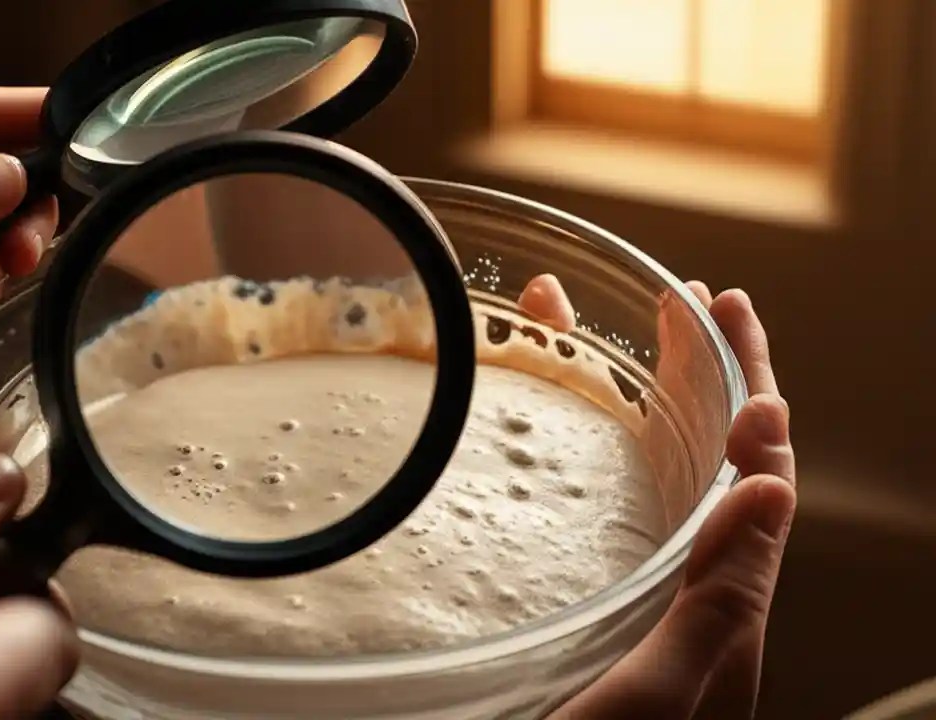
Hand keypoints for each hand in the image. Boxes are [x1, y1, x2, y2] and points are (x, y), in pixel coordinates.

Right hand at [518, 277, 795, 718]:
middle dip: (691, 369)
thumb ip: (722, 601)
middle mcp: (678, 589)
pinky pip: (577, 507)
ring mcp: (620, 592)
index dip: (747, 383)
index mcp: (722, 606)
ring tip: (573, 325)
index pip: (757, 471)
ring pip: (632, 470)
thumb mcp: (664, 694)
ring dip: (613, 391)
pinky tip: (522, 420)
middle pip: (701, 455)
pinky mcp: (564, 602)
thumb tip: (777, 481)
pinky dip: (557, 446)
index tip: (721, 309)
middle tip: (672, 300)